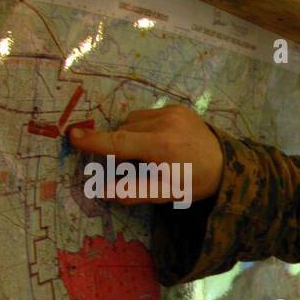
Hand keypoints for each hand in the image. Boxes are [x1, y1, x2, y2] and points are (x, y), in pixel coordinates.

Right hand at [69, 104, 223, 202]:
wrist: (227, 163)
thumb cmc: (194, 181)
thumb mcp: (166, 192)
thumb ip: (132, 191)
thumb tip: (101, 190)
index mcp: (162, 146)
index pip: (120, 143)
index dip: (95, 141)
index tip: (73, 136)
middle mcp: (165, 124)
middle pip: (123, 132)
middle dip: (122, 148)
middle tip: (138, 164)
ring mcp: (172, 112)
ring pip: (132, 122)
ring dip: (132, 136)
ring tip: (152, 152)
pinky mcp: (177, 107)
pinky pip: (147, 115)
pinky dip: (146, 127)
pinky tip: (162, 140)